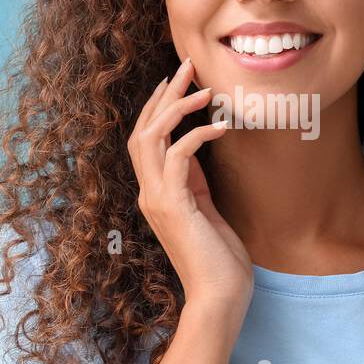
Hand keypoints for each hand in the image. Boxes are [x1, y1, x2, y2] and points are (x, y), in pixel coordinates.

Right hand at [127, 56, 253, 319]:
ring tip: (205, 88)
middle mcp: (148, 193)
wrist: (219, 297)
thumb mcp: (207, 211)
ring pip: (152, 137)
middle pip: (143, 130)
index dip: (157, 107)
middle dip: (164, 94)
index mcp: (155, 193)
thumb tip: (197, 149)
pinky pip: (177, 155)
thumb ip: (196, 182)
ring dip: (178, 107)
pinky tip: (219, 126)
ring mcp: (157, 199)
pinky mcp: (173, 205)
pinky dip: (197, 135)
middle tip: (188, 66)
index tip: (176, 81)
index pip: (146, 139)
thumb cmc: (220, 260)